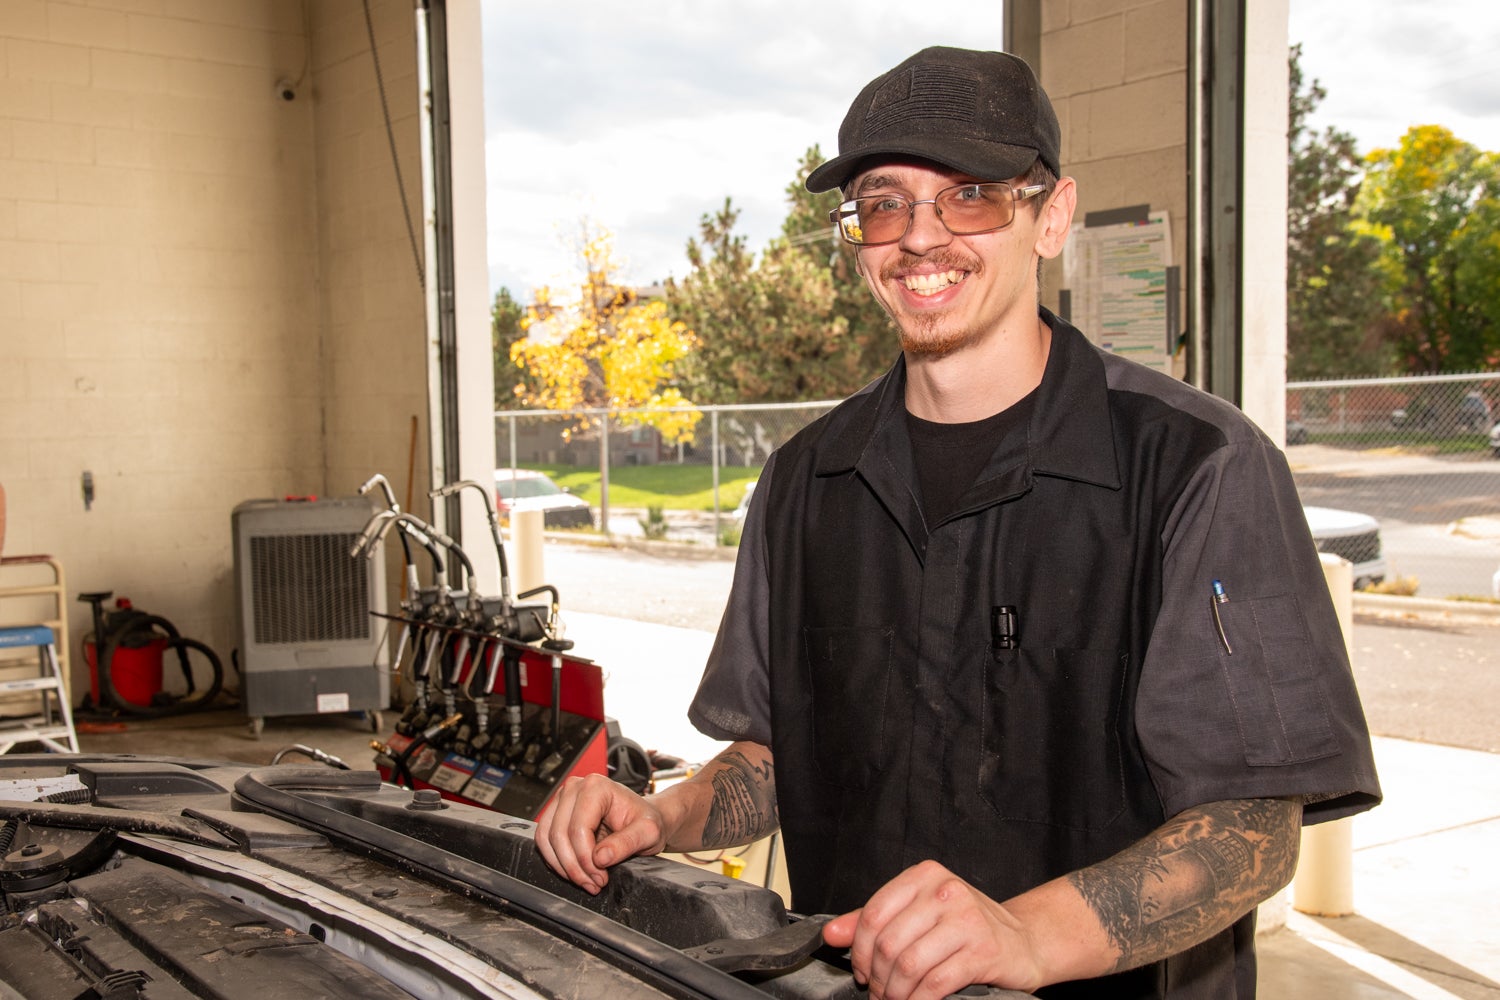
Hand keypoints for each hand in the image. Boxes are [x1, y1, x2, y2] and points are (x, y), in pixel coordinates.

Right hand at [534, 773, 666, 893]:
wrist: (642, 819)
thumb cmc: (646, 821)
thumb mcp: (648, 833)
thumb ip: (627, 843)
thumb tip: (600, 858)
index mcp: (596, 787)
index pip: (578, 830)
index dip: (586, 860)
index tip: (602, 878)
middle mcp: (574, 788)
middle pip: (559, 835)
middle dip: (575, 867)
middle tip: (594, 884)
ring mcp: (562, 799)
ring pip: (546, 840)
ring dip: (563, 867)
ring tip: (585, 881)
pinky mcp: (555, 813)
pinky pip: (544, 841)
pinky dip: (556, 861)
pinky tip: (576, 872)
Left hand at [822, 860, 1041, 999]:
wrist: (1024, 941)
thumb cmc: (967, 926)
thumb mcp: (920, 912)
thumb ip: (875, 920)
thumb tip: (831, 933)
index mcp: (925, 876)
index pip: (874, 913)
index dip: (859, 950)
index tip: (862, 971)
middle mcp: (945, 891)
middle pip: (888, 943)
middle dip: (877, 978)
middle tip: (879, 994)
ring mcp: (966, 920)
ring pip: (908, 965)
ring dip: (895, 994)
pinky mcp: (982, 952)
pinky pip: (935, 984)